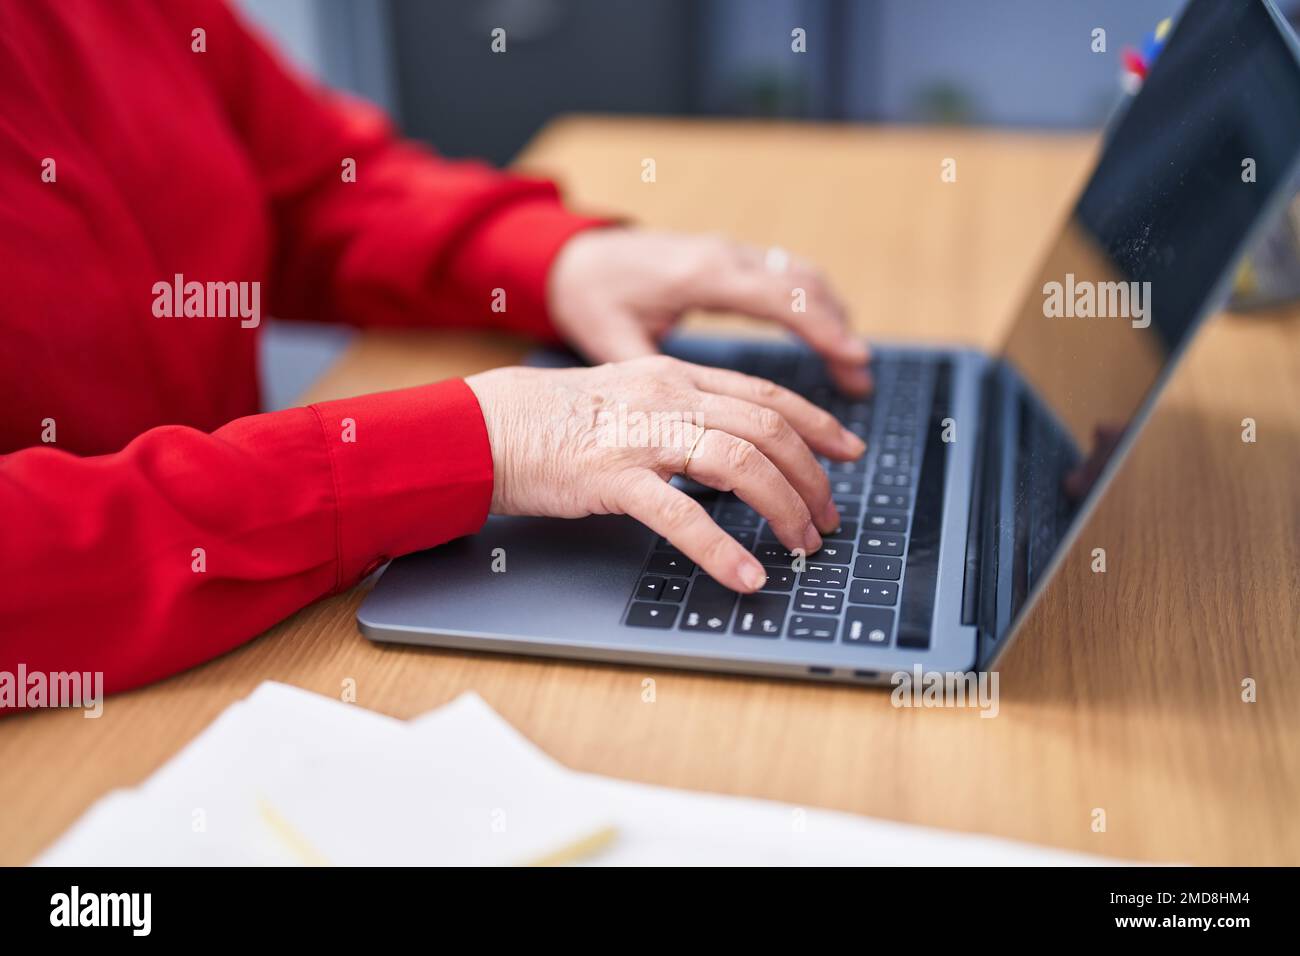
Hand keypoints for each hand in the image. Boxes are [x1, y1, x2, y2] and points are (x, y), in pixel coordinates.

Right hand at [464, 355, 866, 592]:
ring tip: (801, 546)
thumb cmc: (557, 419)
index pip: (767, 395)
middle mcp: (669, 397)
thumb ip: (683, 413)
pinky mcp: (614, 477)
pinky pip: (682, 516)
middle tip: (828, 518)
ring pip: (741, 465)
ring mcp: (643, 435)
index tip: (850, 451)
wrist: (489, 424)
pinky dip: (722, 550)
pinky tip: (746, 576)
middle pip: (768, 430)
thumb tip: (735, 450)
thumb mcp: (631, 397)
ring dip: (783, 510)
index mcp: (677, 376)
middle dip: (811, 477)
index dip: (818, 424)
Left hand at [547, 229, 872, 394]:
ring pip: (800, 276)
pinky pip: (786, 276)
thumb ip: (653, 377)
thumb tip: (689, 426)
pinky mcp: (728, 260)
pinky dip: (813, 305)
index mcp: (700, 275)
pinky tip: (824, 337)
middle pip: (802, 285)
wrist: (571, 254)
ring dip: (832, 316)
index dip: (821, 328)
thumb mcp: (611, 341)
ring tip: (853, 368)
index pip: (778, 297)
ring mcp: (729, 253)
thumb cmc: (589, 297)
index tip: (854, 358)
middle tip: (862, 380)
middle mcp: (723, 256)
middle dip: (838, 331)